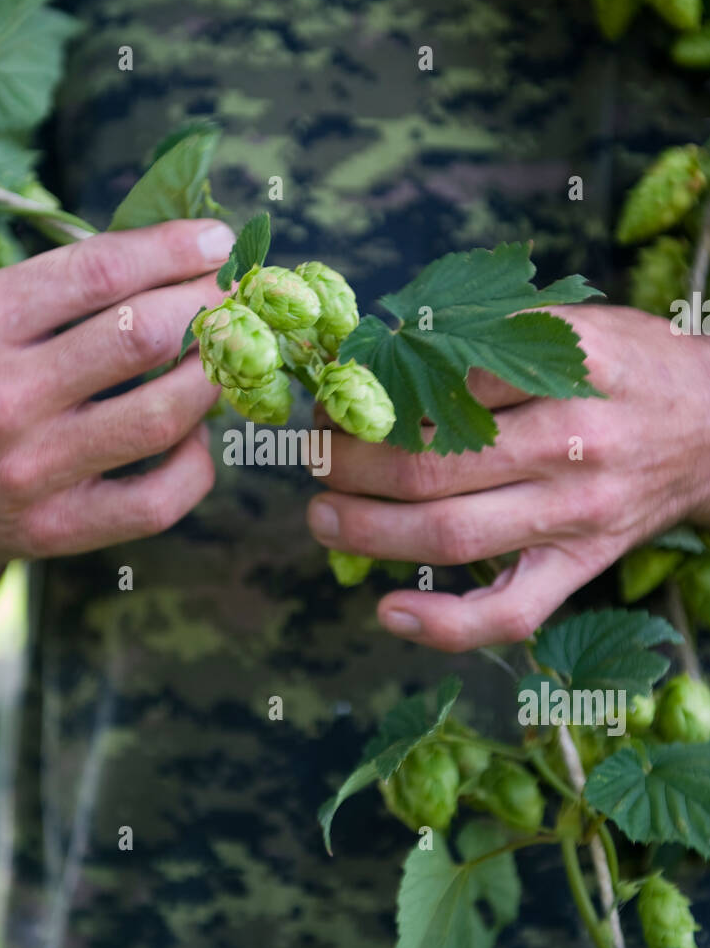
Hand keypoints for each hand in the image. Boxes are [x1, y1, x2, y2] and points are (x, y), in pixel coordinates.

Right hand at [0, 218, 231, 615]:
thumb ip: (58, 285)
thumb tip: (174, 255)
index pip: (100, 270)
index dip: (175, 249)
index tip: (215, 241)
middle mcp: (2, 396)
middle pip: (143, 335)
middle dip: (209, 307)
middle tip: (232, 299)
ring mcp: (30, 470)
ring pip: (163, 415)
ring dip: (213, 378)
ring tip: (221, 359)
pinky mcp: (55, 530)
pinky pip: (160, 500)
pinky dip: (197, 462)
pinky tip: (191, 436)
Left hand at [307, 305, 709, 651]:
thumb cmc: (633, 366)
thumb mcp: (574, 323)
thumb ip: (489, 335)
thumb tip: (383, 353)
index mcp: (564, 369)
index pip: (441, 383)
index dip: (370, 393)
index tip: (336, 395)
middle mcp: (570, 444)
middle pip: (431, 464)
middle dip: (350, 464)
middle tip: (315, 457)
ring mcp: (575, 514)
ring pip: (453, 535)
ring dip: (368, 531)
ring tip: (323, 518)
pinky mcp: (582, 565)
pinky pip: (512, 612)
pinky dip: (445, 625)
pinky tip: (389, 613)